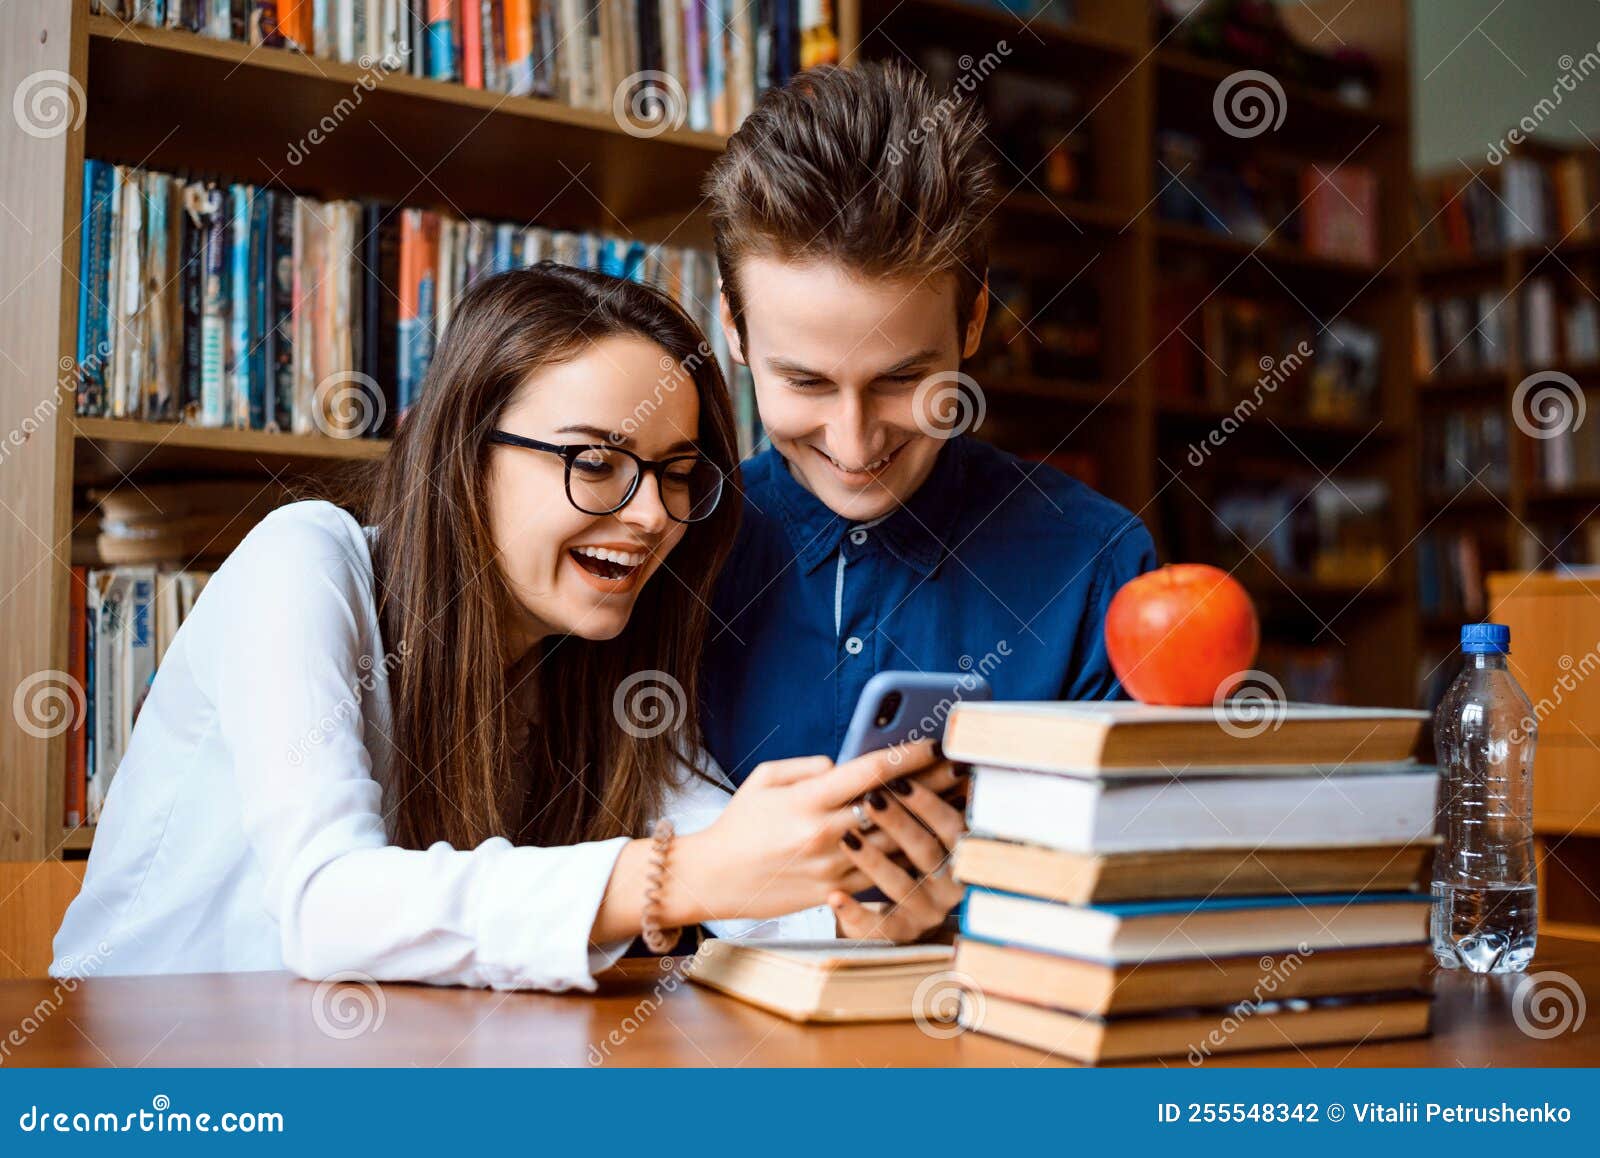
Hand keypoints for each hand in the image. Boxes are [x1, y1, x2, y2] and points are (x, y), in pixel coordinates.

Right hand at [667, 741, 943, 923]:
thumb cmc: (740, 824)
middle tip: (963, 769)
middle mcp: (824, 833)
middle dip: (933, 785)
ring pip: (896, 843)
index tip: (935, 744)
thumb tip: (849, 764)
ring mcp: (833, 867)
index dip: (910, 755)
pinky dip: (908, 856)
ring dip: (929, 823)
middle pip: (894, 806)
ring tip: (958, 804)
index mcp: (808, 800)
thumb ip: (811, 766)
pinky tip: (932, 843)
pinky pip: (882, 873)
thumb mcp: (766, 778)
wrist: (713, 878)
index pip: (871, 771)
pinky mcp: (835, 891)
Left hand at [829, 768, 967, 942]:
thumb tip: (917, 760)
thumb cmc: (896, 845)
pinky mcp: (900, 932)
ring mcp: (926, 909)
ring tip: (848, 840)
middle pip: (927, 850)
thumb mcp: (916, 822)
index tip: (901, 778)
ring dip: (875, 861)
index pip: (951, 823)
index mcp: (958, 849)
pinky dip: (855, 912)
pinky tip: (834, 896)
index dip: (929, 800)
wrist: (878, 902)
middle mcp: (948, 881)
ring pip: (901, 885)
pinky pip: (879, 927)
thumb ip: (921, 797)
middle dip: (900, 822)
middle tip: (873, 799)